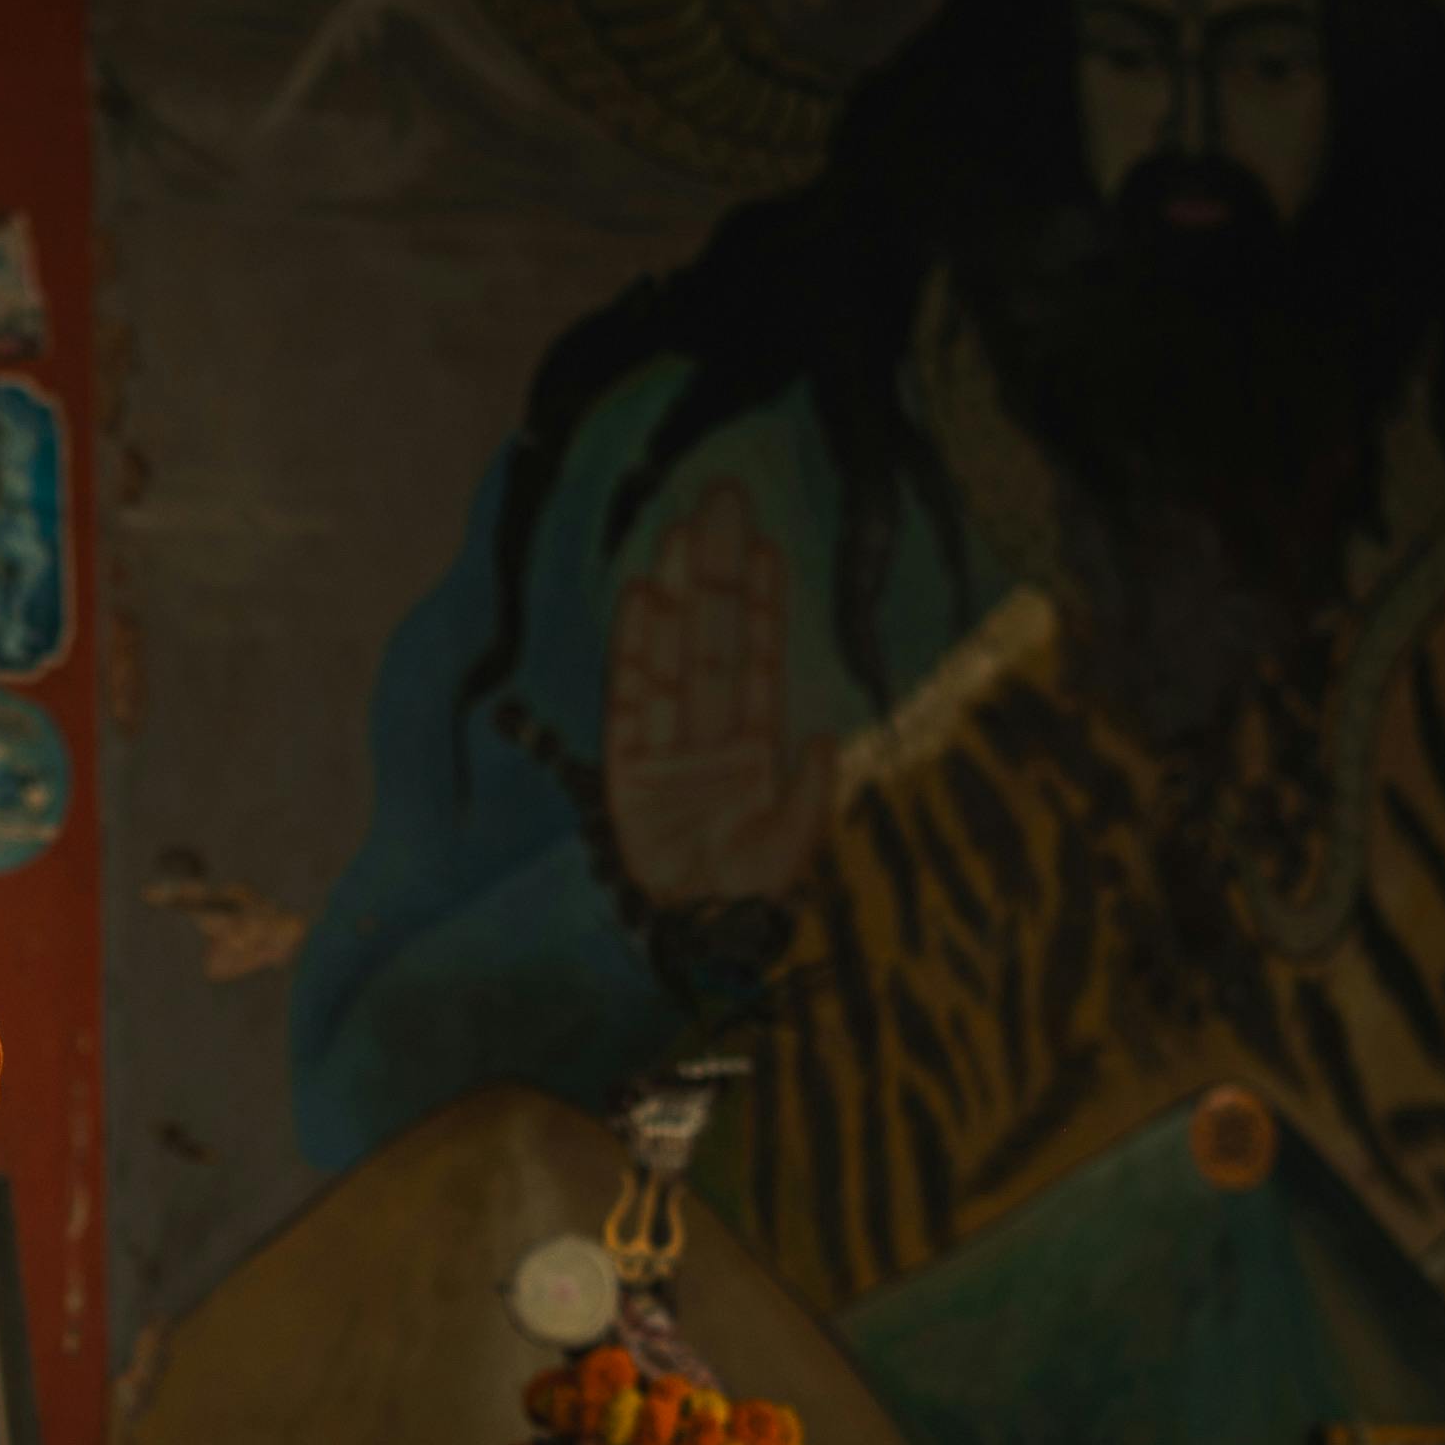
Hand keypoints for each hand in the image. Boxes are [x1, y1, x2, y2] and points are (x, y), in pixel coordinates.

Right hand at [603, 478, 837, 903]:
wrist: (688, 944)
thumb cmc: (743, 901)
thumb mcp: (791, 852)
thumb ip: (810, 797)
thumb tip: (821, 737)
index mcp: (754, 752)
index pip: (759, 664)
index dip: (763, 607)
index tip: (766, 547)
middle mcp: (709, 737)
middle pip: (713, 641)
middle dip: (717, 573)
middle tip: (722, 500)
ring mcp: (664, 749)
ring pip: (672, 658)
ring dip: (676, 595)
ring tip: (680, 530)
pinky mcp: (623, 772)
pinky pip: (628, 701)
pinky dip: (634, 651)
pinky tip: (640, 598)